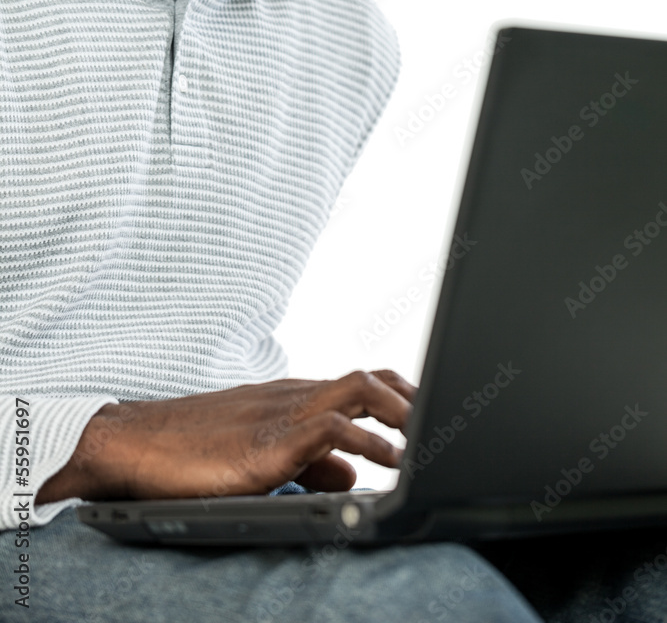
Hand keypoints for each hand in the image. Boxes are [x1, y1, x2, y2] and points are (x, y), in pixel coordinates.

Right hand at [36, 369, 415, 503]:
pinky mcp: (268, 439)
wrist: (138, 440)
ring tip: (425, 444)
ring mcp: (282, 411)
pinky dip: (366, 442)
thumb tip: (359, 473)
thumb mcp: (266, 456)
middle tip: (441, 427)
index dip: (403, 396)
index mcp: (295, 398)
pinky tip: (386, 462)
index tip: (432, 417)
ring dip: (400, 414)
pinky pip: (329, 427)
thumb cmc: (195, 448)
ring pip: (358, 390)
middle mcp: (295, 396)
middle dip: (413, 400)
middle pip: (370, 380)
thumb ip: (315, 462)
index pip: (362, 384)